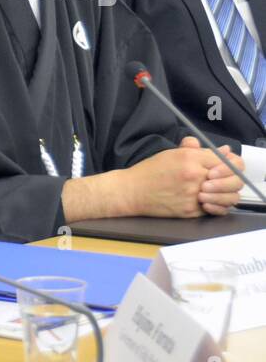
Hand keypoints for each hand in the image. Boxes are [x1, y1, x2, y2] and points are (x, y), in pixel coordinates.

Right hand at [125, 137, 242, 217]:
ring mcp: (192, 194)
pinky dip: (214, 206)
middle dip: (229, 180)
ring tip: (213, 192)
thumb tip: (224, 151)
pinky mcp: (189, 210)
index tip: (224, 167)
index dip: (229, 164)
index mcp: (190, 158)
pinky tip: (206, 201)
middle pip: (231, 179)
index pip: (227, 160)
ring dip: (224, 194)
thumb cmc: (149, 172)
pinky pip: (214, 209)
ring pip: (226, 196)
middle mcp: (193, 175)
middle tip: (221, 181)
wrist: (130, 192)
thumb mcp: (172, 153)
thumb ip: (199, 150)